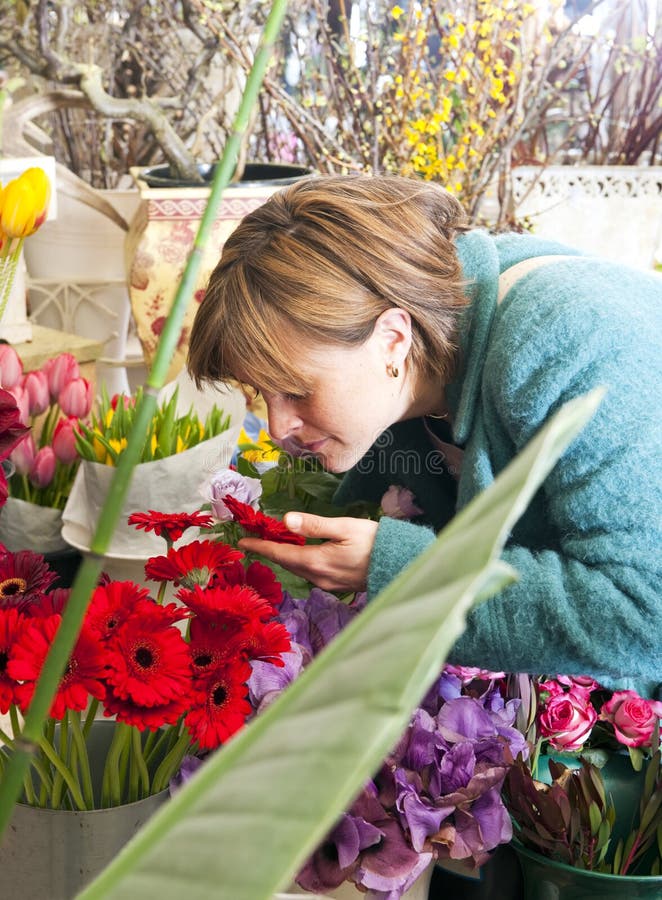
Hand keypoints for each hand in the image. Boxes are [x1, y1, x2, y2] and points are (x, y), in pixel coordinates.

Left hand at [238, 512, 378, 592]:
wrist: (401, 566)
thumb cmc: (375, 542)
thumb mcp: (344, 527)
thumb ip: (314, 524)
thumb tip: (286, 520)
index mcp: (316, 561)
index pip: (280, 554)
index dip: (260, 546)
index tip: (242, 541)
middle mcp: (318, 577)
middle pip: (287, 563)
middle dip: (271, 550)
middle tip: (257, 536)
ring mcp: (327, 584)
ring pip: (298, 569)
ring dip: (286, 556)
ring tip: (276, 542)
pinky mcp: (336, 585)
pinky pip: (311, 572)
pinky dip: (301, 561)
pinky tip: (303, 552)